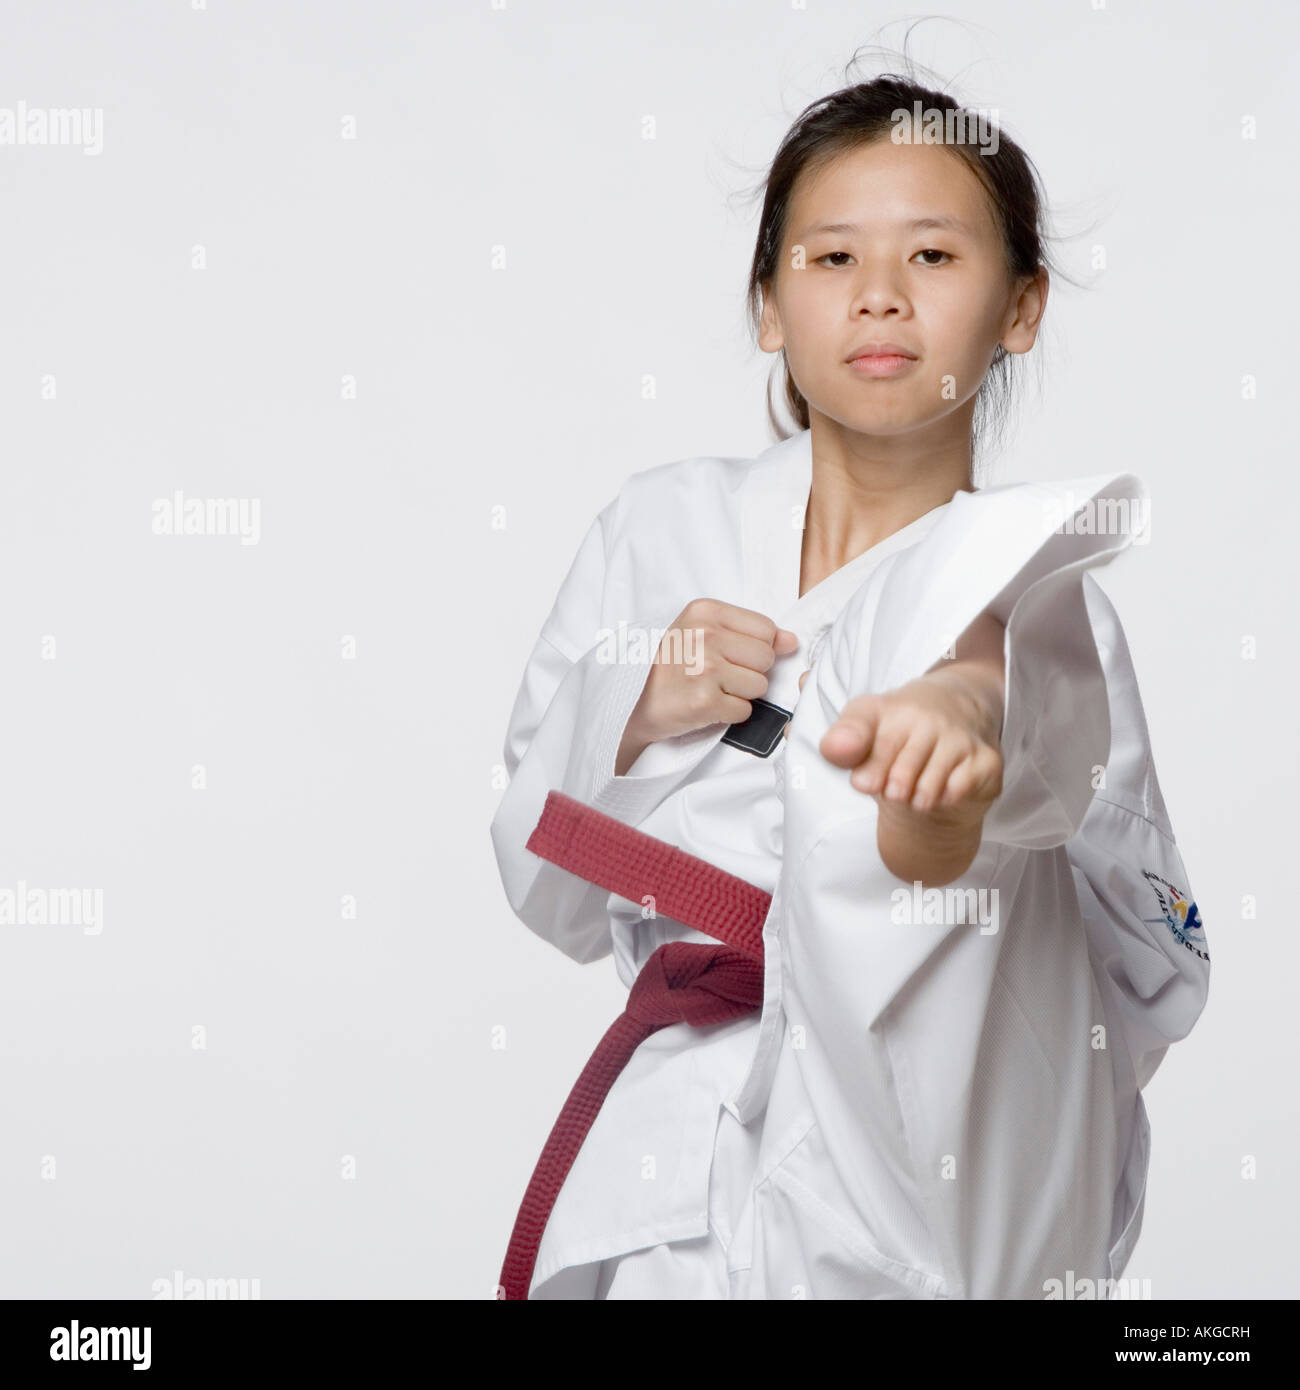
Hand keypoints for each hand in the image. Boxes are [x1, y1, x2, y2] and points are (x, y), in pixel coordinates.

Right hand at [617, 599, 797, 772]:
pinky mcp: (705, 701)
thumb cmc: (672, 665)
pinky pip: (745, 711)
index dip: (756, 648)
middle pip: (766, 658)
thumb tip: (792, 641)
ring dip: (741, 694)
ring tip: (712, 689)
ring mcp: (704, 668)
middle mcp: (704, 635)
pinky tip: (708, 705)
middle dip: (750, 672)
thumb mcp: (703, 633)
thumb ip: (750, 632)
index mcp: (704, 611)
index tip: (730, 654)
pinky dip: (731, 713)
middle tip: (719, 675)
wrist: (634, 702)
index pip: (766, 629)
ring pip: (760, 686)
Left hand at [819, 668, 1003, 813]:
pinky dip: (944, 799)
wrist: (955, 719)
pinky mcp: (986, 760)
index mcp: (892, 708)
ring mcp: (960, 738)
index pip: (872, 747)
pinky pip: (956, 795)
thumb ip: (843, 738)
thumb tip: (833, 749)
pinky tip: (943, 785)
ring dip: (917, 800)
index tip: (864, 784)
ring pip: (927, 792)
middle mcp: (929, 718)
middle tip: (895, 787)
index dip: (868, 774)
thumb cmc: (899, 730)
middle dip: (892, 792)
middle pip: (899, 780)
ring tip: (916, 787)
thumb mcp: (864, 725)